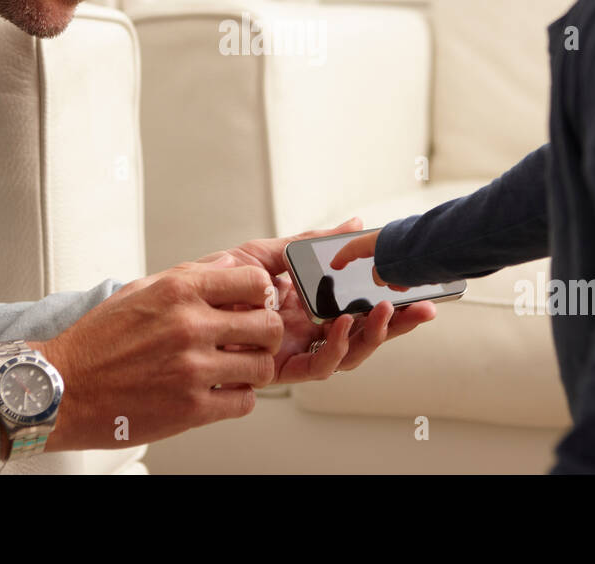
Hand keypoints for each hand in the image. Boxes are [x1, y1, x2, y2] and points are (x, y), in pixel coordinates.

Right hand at [34, 259, 281, 450]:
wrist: (62, 388)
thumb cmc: (97, 340)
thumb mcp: (141, 290)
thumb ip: (191, 275)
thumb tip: (231, 265)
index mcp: (179, 291)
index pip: (254, 283)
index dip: (261, 297)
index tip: (253, 307)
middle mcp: (189, 326)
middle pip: (268, 326)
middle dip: (266, 335)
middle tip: (252, 342)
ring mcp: (192, 369)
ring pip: (262, 367)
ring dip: (254, 370)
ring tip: (235, 369)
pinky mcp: (191, 409)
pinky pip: (244, 402)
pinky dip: (237, 398)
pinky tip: (220, 392)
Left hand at [196, 218, 435, 382]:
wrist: (170, 305)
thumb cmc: (211, 280)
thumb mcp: (263, 252)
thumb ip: (308, 244)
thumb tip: (352, 225)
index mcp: (307, 304)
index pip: (358, 307)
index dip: (390, 303)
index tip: (418, 291)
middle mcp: (305, 331)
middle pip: (361, 333)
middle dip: (396, 324)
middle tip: (424, 309)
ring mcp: (293, 351)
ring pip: (346, 354)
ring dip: (371, 336)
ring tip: (384, 313)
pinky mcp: (277, 369)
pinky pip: (315, 366)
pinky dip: (334, 348)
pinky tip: (342, 326)